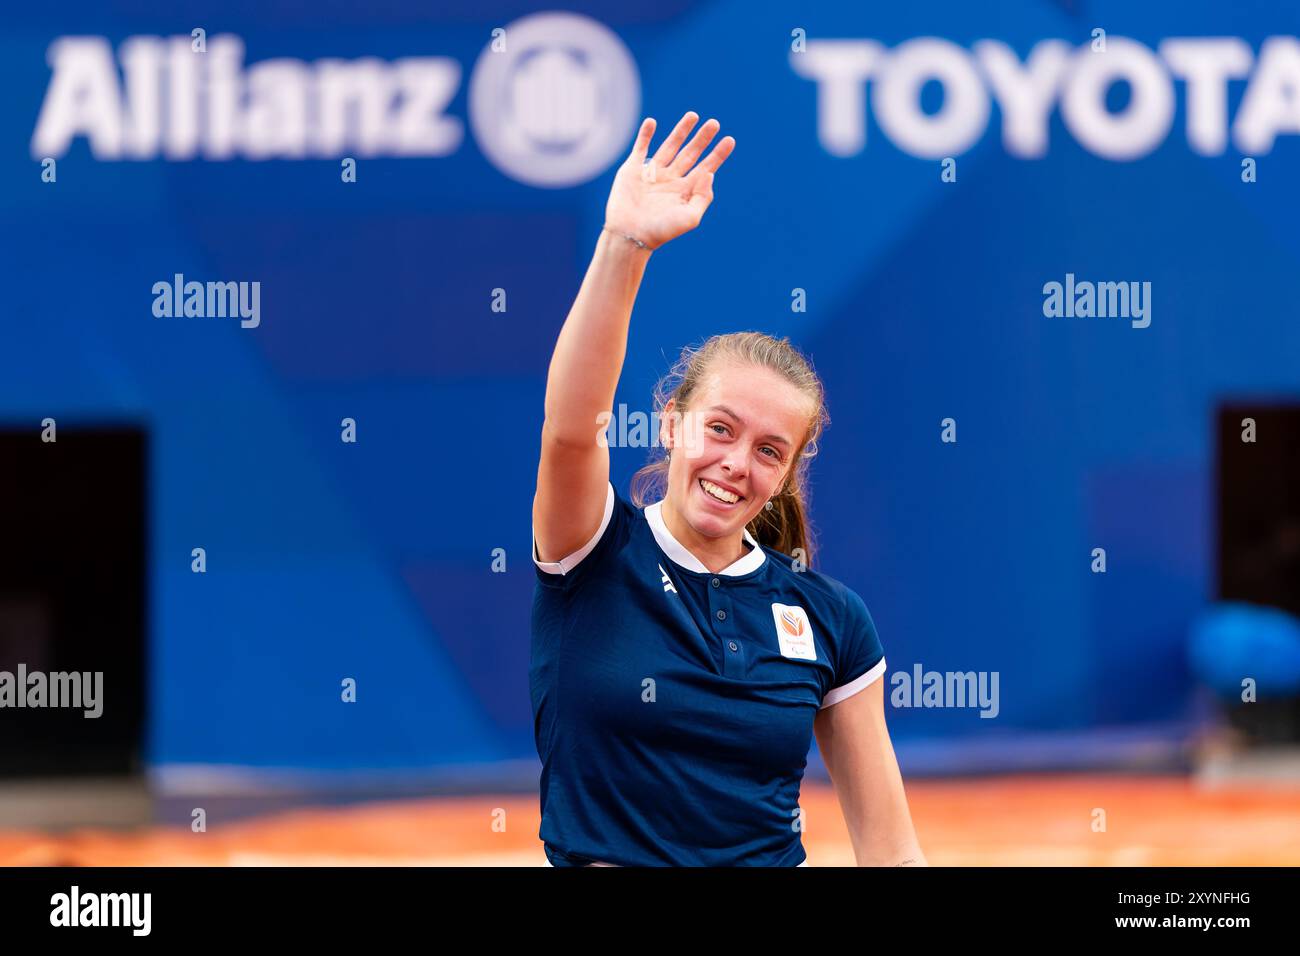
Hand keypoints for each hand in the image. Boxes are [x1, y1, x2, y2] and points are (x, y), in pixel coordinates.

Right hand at [604, 112, 735, 249]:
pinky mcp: (632, 170)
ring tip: (693, 115)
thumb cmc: (661, 231)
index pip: (705, 168)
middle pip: (690, 153)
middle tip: (715, 123)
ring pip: (669, 146)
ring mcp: (652, 173)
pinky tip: (652, 122)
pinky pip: (640, 148)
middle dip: (703, 139)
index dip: (718, 154)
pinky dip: (645, 135)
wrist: (630, 235)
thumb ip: (703, 196)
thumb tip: (710, 173)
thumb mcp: (690, 217)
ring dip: (681, 131)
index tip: (730, 140)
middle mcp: (670, 180)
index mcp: (684, 191)